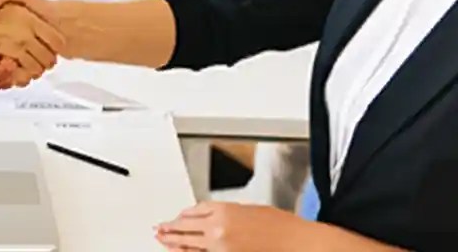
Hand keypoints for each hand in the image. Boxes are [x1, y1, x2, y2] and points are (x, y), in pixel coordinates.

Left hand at [155, 202, 313, 250]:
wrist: (298, 243)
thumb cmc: (280, 226)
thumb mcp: (249, 209)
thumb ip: (225, 212)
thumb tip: (208, 216)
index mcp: (224, 211)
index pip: (193, 211)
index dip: (182, 215)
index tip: (176, 217)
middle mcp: (218, 229)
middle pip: (185, 228)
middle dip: (170, 229)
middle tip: (159, 229)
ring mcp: (220, 248)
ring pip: (188, 246)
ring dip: (173, 243)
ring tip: (162, 240)